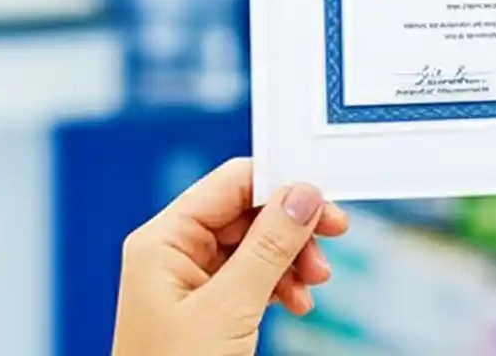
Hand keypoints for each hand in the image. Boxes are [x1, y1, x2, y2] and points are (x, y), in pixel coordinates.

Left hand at [112, 158, 348, 355]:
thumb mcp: (228, 310)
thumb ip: (267, 248)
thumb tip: (301, 196)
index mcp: (162, 241)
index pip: (228, 185)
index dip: (278, 184)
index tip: (323, 199)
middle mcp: (173, 253)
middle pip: (246, 213)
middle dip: (291, 229)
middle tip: (333, 239)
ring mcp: (190, 280)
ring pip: (254, 245)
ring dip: (291, 259)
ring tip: (314, 283)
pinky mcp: (208, 306)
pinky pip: (252, 276)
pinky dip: (280, 284)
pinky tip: (297, 301)